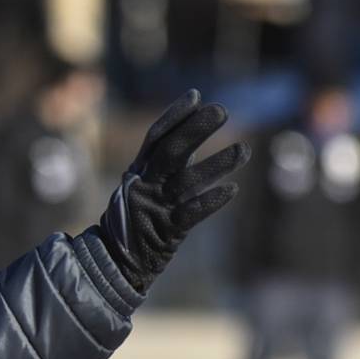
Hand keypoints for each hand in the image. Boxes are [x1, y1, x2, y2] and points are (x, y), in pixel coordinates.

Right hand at [99, 90, 248, 291]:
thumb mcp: (144, 185)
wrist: (115, 262)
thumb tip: (191, 129)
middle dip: (195, 130)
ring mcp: (153, 208)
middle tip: (222, 111)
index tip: (197, 96)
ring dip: (216, 165)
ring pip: (185, 182)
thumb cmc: (137, 218)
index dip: (175, 116)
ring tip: (244, 151)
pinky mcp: (165, 232)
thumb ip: (167, 160)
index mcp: (138, 171)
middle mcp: (143, 185)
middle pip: (169, 152)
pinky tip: (232, 189)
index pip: (155, 137)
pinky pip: (190, 214)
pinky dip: (211, 201)